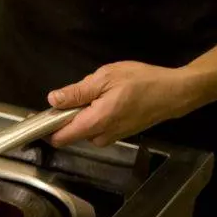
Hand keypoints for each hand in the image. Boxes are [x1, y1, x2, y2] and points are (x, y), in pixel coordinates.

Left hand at [46, 61, 201, 146]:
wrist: (175, 93)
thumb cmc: (142, 82)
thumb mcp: (105, 78)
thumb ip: (77, 92)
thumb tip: (53, 100)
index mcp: (94, 123)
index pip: (59, 137)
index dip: (46, 127)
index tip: (41, 113)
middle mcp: (101, 136)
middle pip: (70, 132)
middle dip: (68, 114)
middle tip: (83, 92)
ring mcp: (111, 137)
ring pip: (84, 128)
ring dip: (84, 113)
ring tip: (102, 92)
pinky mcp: (119, 134)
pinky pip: (97, 127)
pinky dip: (96, 114)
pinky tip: (111, 99)